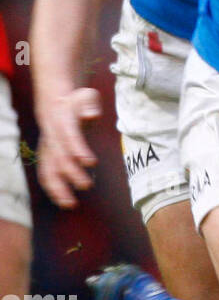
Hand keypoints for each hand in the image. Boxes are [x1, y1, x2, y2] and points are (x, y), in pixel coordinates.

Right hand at [36, 88, 101, 208]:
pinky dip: (52, 188)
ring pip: (48, 169)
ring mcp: (46, 148)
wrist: (55, 103)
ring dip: (57, 187)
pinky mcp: (46, 156)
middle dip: (71, 173)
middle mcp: (52, 137)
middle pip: (59, 157)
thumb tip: (92, 114)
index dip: (78, 150)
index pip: (69, 136)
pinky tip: (63, 201)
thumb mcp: (85, 95)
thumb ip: (89, 104)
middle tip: (87, 185)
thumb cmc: (76, 101)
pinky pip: (46, 173)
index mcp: (61, 121)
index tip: (90, 163)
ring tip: (70, 203)